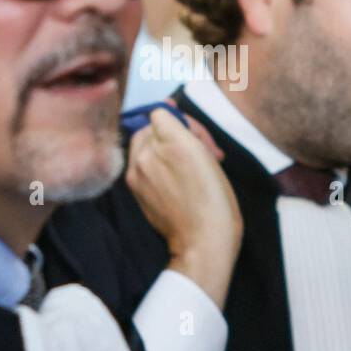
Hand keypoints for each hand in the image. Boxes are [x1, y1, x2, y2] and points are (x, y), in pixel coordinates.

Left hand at [127, 108, 242, 307]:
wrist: (204, 241)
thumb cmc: (215, 202)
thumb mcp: (206, 157)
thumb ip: (181, 128)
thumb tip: (163, 110)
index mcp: (170, 142)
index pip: (162, 113)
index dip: (183, 123)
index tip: (199, 139)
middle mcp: (147, 154)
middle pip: (151, 128)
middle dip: (174, 136)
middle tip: (200, 154)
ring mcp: (137, 173)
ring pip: (145, 146)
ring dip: (165, 151)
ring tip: (190, 169)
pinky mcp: (135, 189)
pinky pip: (141, 164)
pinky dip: (157, 167)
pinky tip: (179, 182)